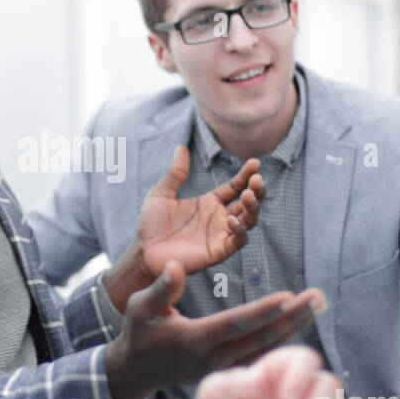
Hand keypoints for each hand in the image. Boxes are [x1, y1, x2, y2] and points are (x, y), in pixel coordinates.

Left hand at [103, 147, 262, 310]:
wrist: (142, 250)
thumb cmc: (151, 224)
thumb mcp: (162, 193)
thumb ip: (175, 173)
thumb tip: (181, 147)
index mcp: (210, 203)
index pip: (235, 186)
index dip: (246, 175)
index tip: (254, 163)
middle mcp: (219, 218)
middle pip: (248, 203)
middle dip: (256, 190)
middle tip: (257, 179)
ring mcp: (220, 234)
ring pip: (249, 221)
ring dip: (252, 208)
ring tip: (247, 195)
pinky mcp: (218, 251)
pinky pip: (237, 241)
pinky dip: (239, 230)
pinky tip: (231, 219)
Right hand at [104, 259, 325, 398]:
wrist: (138, 371)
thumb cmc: (139, 333)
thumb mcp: (139, 308)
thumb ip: (160, 288)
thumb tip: (175, 264)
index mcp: (195, 340)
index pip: (237, 323)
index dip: (264, 310)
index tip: (289, 296)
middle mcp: (215, 358)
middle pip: (263, 337)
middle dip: (293, 316)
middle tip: (319, 296)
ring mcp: (225, 370)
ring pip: (268, 349)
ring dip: (296, 326)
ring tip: (318, 304)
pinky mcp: (231, 373)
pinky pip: (264, 358)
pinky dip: (285, 341)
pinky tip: (303, 323)